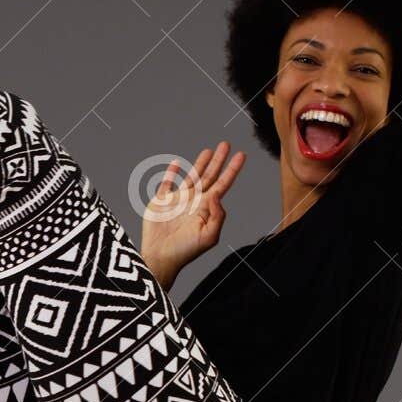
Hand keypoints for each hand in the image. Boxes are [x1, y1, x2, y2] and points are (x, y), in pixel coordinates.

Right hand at [140, 142, 243, 287]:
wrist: (160, 257)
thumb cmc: (185, 251)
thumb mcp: (209, 236)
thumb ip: (218, 216)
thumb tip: (217, 194)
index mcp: (206, 209)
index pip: (223, 185)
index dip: (232, 170)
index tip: (241, 155)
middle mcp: (194, 202)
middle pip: (209, 176)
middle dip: (219, 161)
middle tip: (226, 144)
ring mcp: (177, 201)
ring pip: (191, 176)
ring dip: (199, 163)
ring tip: (208, 150)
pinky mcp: (161, 201)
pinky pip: (167, 183)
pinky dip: (171, 173)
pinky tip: (175, 163)